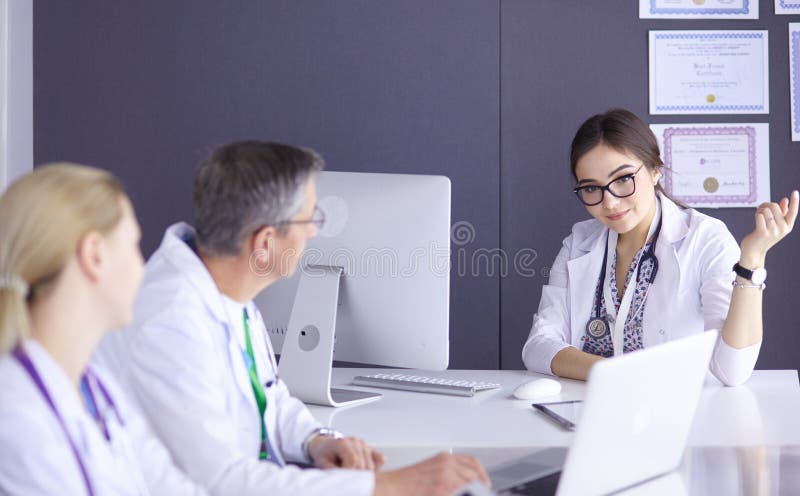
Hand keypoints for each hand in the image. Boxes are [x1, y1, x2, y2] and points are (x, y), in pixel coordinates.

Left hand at [308, 435, 384, 470]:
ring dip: (363, 473)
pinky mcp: (371, 449)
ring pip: (371, 466)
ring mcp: (364, 444)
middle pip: (364, 465)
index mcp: (342, 442)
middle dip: (356, 475)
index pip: (353, 460)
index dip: (349, 471)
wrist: (327, 447)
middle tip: (345, 476)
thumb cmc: (324, 455)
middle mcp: (355, 441)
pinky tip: (361, 471)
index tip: (342, 476)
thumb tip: (345, 477)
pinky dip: (373, 469)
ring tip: (350, 472)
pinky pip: (379, 461)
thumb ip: (333, 470)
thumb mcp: (322, 463)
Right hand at [373, 453, 489, 495]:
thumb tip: (464, 484)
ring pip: (469, 485)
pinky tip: (449, 494)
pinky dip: (460, 493)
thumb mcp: (430, 472)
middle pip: (474, 475)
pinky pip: (459, 492)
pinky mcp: (442, 489)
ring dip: (468, 491)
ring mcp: (445, 477)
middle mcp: (446, 465)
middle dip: (477, 486)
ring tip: (460, 493)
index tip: (484, 483)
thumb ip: (448, 475)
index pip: (472, 463)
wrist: (390, 487)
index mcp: (444, 459)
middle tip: (477, 492)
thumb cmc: (405, 483)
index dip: (481, 474)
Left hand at [739, 190, 798, 267]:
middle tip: (761, 210)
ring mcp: (773, 231)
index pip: (793, 212)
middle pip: (774, 206)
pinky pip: (759, 215)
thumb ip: (781, 213)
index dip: (795, 202)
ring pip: (766, 209)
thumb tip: (785, 200)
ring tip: (759, 216)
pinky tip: (756, 219)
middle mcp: (782, 229)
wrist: (754, 251)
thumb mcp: (775, 225)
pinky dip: (756, 214)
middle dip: (766, 205)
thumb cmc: (764, 235)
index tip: (795, 192)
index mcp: (788, 226)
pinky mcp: (763, 232)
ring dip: (760, 210)